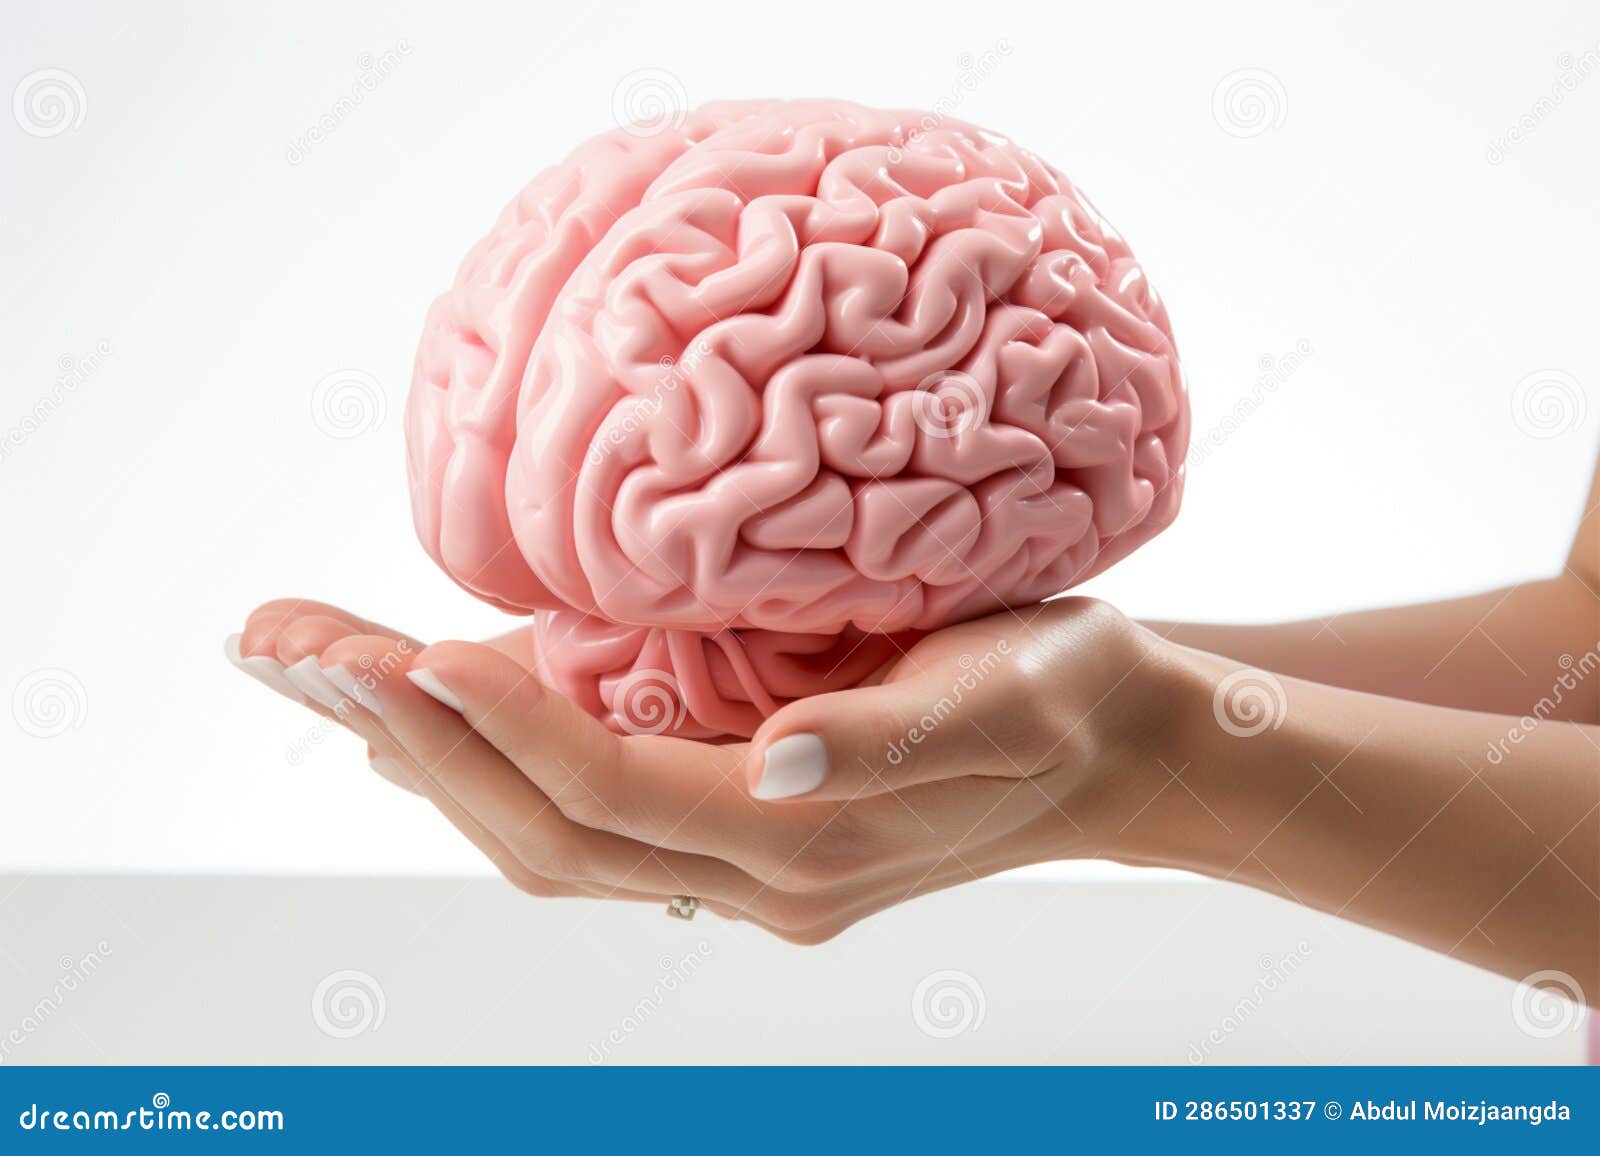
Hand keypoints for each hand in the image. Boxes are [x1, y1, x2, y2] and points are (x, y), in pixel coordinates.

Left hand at [229, 597, 1174, 942]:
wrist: (1115, 748)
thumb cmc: (1072, 697)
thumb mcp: (1014, 697)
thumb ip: (897, 736)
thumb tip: (779, 760)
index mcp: (804, 850)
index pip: (613, 797)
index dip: (506, 731)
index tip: (406, 653)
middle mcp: (748, 876)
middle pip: (542, 831)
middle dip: (412, 744)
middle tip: (290, 651)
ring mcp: (732, 862)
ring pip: (544, 831)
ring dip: (424, 754)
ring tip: (315, 670)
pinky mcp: (732, 824)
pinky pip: (580, 814)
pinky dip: (488, 762)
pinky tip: (425, 713)